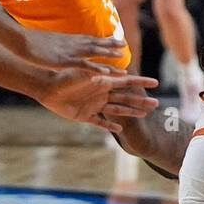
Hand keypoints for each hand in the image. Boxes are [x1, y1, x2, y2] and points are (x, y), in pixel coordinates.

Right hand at [20, 30, 130, 68]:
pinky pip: (84, 65)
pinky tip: (106, 72)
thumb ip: (56, 43)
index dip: (101, 38)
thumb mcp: (47, 42)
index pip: (88, 37)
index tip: (113, 38)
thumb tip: (58, 44)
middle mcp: (72, 43)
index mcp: (68, 39)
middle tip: (123, 44)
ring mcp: (69, 52)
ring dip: (107, 53)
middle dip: (109, 43)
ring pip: (93, 52)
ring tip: (121, 56)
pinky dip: (96, 68)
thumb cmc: (30, 41)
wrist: (20, 40)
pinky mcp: (64, 61)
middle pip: (94, 42)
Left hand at [36, 67, 158, 131]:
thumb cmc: (64, 76)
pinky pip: (100, 123)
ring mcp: (95, 106)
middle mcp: (102, 94)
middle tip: (157, 104)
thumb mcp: (82, 74)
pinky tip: (119, 130)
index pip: (127, 82)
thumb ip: (97, 75)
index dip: (141, 83)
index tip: (155, 83)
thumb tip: (112, 74)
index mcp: (104, 82)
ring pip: (117, 110)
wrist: (47, 87)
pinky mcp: (85, 116)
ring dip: (131, 112)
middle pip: (126, 98)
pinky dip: (109, 127)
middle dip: (141, 101)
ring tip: (145, 114)